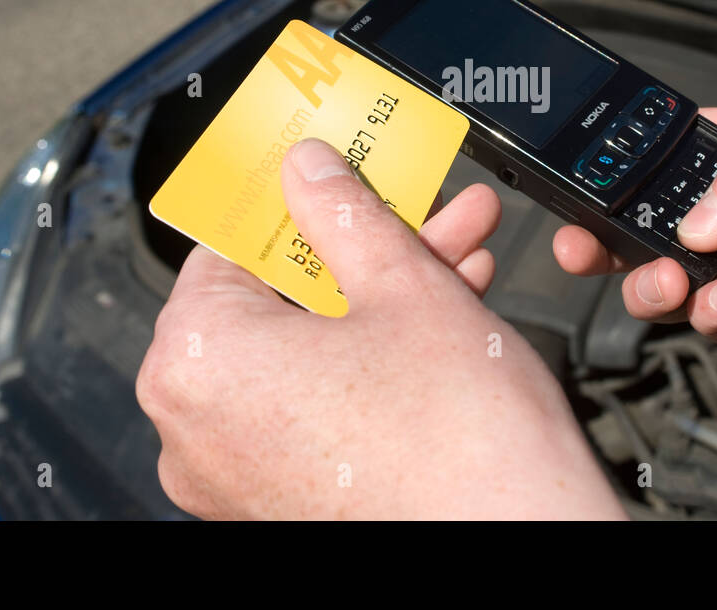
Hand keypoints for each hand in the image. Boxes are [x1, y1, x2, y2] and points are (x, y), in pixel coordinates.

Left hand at [137, 138, 625, 519]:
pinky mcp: (282, 503)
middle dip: (360, 248)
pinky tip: (437, 324)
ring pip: (304, 352)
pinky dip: (366, 361)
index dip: (297, 201)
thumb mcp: (406, 287)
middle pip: (275, 299)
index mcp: (199, 359)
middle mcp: (197, 426)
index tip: (333, 177)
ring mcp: (236, 473)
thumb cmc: (459, 445)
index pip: (228, 244)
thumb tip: (311, 171)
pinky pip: (313, 406)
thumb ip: (345, 212)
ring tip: (456, 258)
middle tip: (420, 212)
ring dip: (379, 298)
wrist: (519, 545)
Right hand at [554, 102, 716, 365]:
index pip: (685, 152)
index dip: (635, 172)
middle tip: (591, 247)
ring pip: (690, 274)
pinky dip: (712, 317)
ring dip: (662, 280)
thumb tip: (698, 216)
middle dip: (624, 233)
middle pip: (672, 219)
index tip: (595, 190)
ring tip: (669, 283)